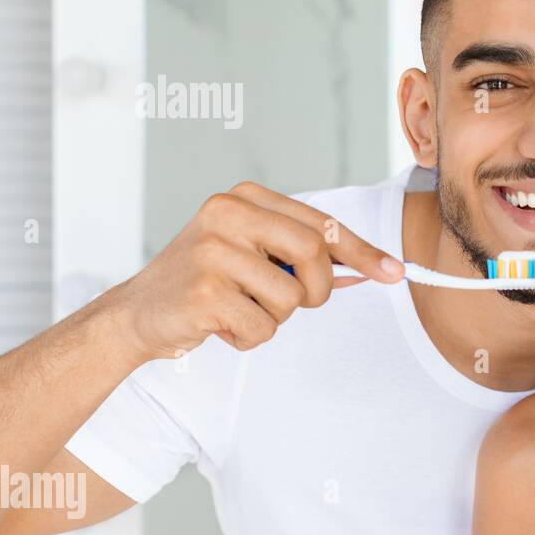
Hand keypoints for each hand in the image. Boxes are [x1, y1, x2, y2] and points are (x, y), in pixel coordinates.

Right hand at [108, 181, 404, 359]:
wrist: (139, 313)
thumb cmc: (209, 283)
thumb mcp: (256, 255)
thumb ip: (305, 256)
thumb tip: (373, 268)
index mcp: (245, 198)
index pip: (320, 223)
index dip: (362, 251)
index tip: (395, 273)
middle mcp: (227, 214)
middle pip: (314, 253)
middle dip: (318, 289)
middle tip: (297, 302)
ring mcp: (212, 251)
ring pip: (291, 299)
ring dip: (276, 318)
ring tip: (240, 309)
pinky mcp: (203, 291)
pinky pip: (263, 328)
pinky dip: (250, 337)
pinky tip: (220, 325)